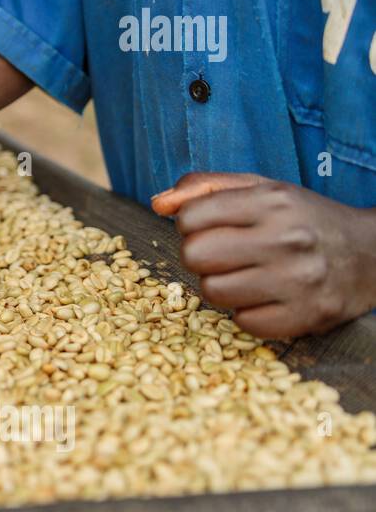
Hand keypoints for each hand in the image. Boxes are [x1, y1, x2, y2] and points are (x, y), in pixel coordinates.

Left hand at [152, 172, 375, 338]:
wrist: (372, 253)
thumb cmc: (301, 218)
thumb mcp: (260, 188)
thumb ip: (204, 187)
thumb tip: (157, 204)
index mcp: (271, 201)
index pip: (190, 217)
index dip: (191, 225)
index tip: (211, 229)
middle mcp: (286, 238)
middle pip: (194, 256)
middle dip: (200, 257)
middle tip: (223, 256)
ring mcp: (298, 280)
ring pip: (212, 292)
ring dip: (220, 286)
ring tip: (245, 275)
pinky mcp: (306, 316)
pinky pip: (242, 323)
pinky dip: (247, 313)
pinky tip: (265, 297)